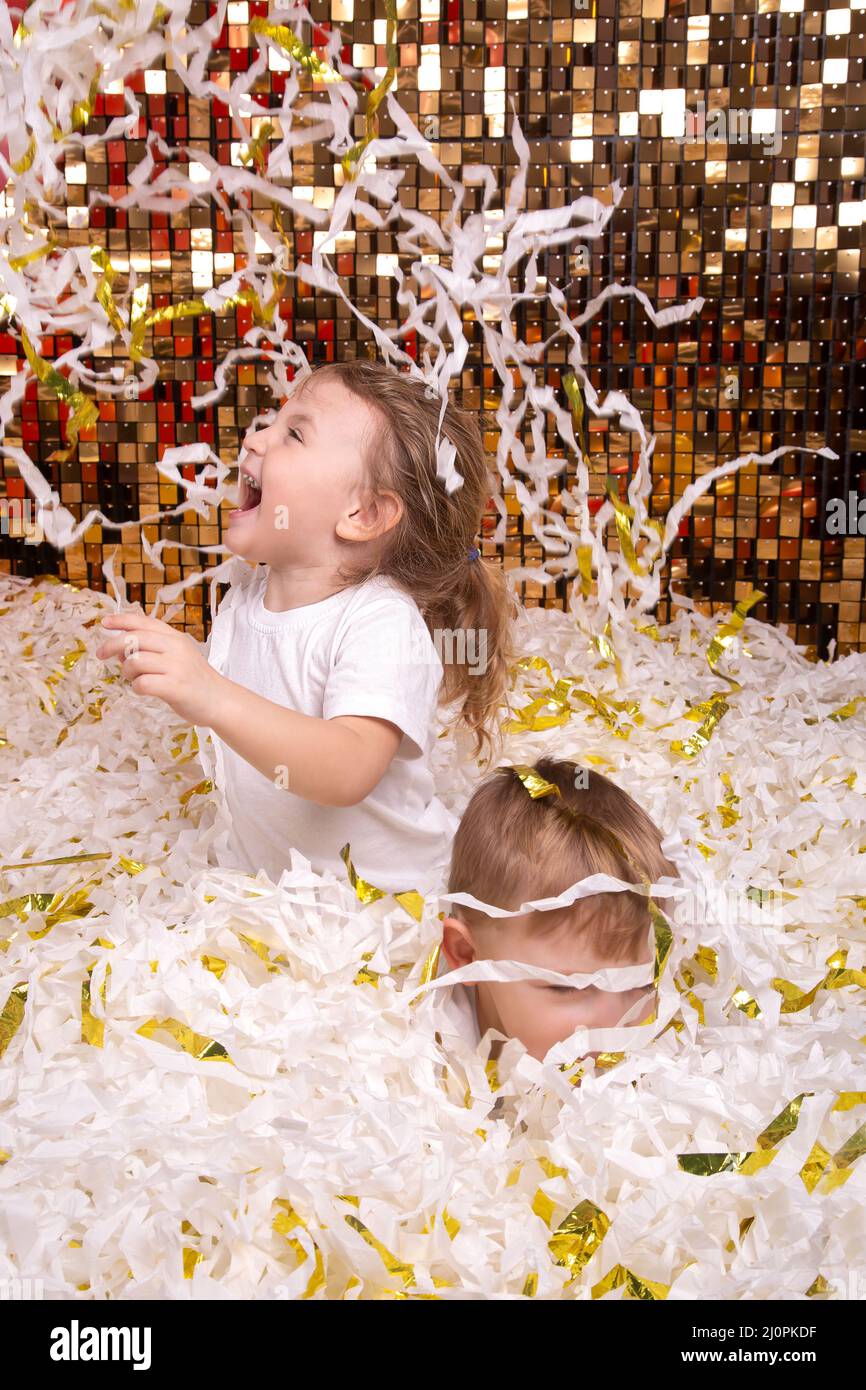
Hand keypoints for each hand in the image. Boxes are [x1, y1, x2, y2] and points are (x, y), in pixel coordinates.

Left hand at [96, 610, 223, 725]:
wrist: (220, 700)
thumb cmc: (194, 680)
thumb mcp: (177, 656)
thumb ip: (152, 649)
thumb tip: (121, 649)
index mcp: (175, 638)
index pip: (144, 622)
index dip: (121, 620)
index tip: (105, 622)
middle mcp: (176, 648)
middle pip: (134, 638)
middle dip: (112, 645)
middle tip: (101, 654)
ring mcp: (176, 667)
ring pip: (135, 661)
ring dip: (127, 671)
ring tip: (135, 678)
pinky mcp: (175, 687)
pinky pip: (143, 683)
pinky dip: (137, 687)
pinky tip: (144, 690)